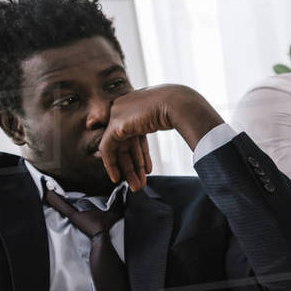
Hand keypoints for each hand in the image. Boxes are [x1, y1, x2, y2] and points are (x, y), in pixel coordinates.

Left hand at [98, 84, 221, 190]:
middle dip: (134, 166)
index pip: (136, 136)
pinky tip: (117, 178)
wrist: (179, 104)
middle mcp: (125, 109)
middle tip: (139, 184)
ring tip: (136, 187)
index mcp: (138, 106)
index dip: (141, 155)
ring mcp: (118, 115)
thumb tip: (180, 135)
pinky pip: (107, 148)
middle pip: (127, 144)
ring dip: (128, 170)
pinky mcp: (115, 124)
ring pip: (118, 148)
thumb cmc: (183, 109)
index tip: (146, 171)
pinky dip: (111, 164)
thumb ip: (160, 125)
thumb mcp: (169, 117)